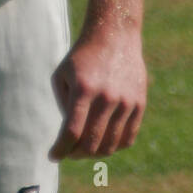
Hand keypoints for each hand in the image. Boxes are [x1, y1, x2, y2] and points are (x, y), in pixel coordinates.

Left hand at [49, 26, 146, 159]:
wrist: (114, 36)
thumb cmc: (81, 57)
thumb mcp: (62, 75)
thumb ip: (63, 106)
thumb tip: (69, 137)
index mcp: (84, 89)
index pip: (72, 132)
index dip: (60, 149)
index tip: (53, 156)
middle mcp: (107, 97)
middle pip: (91, 143)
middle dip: (75, 154)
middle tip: (69, 153)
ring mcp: (126, 102)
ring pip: (111, 145)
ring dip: (94, 153)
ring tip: (84, 149)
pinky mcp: (139, 104)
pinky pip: (128, 138)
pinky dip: (114, 146)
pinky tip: (103, 142)